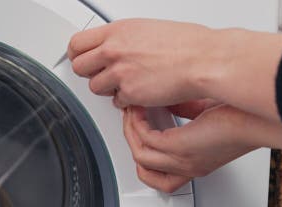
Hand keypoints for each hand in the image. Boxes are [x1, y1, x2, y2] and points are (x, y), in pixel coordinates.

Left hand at [68, 19, 216, 108]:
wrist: (205, 61)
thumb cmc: (187, 44)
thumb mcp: (147, 29)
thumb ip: (124, 38)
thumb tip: (115, 45)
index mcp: (117, 31)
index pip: (78, 43)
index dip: (77, 54)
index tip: (80, 58)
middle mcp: (114, 50)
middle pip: (79, 67)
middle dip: (89, 72)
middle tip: (101, 73)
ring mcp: (120, 73)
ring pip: (95, 87)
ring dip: (107, 88)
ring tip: (126, 83)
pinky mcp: (129, 93)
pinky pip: (116, 102)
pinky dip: (126, 100)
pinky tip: (140, 91)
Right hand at [123, 102, 258, 192]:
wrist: (258, 118)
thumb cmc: (244, 115)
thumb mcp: (207, 115)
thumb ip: (185, 113)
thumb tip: (168, 103)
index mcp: (196, 164)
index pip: (160, 179)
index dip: (145, 159)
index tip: (139, 132)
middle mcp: (187, 167)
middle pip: (145, 170)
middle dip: (132, 142)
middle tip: (131, 119)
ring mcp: (182, 161)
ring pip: (140, 157)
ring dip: (131, 133)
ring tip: (133, 112)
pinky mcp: (179, 148)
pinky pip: (145, 142)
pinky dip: (138, 125)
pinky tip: (141, 110)